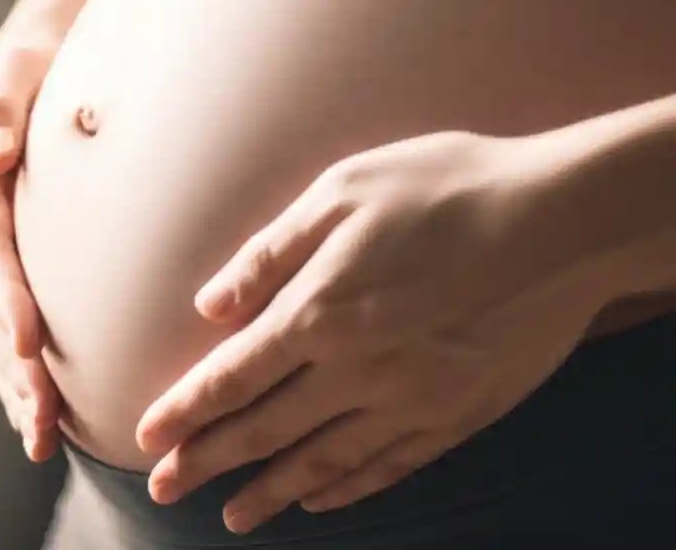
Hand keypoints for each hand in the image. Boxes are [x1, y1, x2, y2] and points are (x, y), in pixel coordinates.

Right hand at [0, 42, 62, 460]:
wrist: (22, 69)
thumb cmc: (30, 67)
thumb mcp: (16, 72)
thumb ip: (1, 110)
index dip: (6, 298)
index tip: (32, 346)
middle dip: (14, 367)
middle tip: (42, 422)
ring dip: (14, 385)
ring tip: (40, 439)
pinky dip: (14, 370)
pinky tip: (35, 412)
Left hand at [135, 131, 602, 532]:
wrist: (560, 219)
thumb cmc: (444, 189)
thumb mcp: (341, 194)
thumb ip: (270, 254)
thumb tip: (209, 305)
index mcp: (318, 311)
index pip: (230, 377)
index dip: (184, 412)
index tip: (145, 439)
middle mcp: (355, 368)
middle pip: (262, 428)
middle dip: (206, 462)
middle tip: (163, 491)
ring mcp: (409, 399)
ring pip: (320, 460)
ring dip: (269, 492)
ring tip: (231, 519)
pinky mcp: (456, 414)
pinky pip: (388, 466)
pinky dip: (347, 488)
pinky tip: (319, 501)